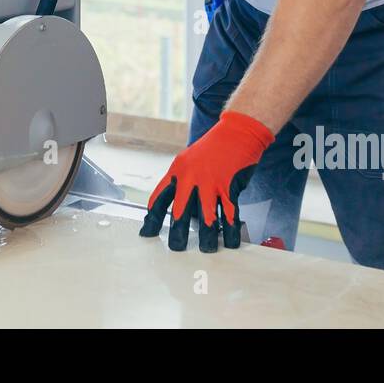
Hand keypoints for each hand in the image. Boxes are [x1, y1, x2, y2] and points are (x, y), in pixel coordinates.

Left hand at [140, 110, 274, 252]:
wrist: (236, 133)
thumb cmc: (214, 148)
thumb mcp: (190, 160)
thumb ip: (184, 182)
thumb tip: (183, 208)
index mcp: (177, 171)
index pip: (159, 198)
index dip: (152, 218)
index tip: (147, 232)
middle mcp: (191, 178)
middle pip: (179, 212)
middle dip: (177, 234)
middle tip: (176, 248)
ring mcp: (210, 183)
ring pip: (206, 218)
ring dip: (207, 238)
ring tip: (206, 249)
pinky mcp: (229, 188)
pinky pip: (229, 215)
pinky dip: (230, 231)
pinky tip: (230, 241)